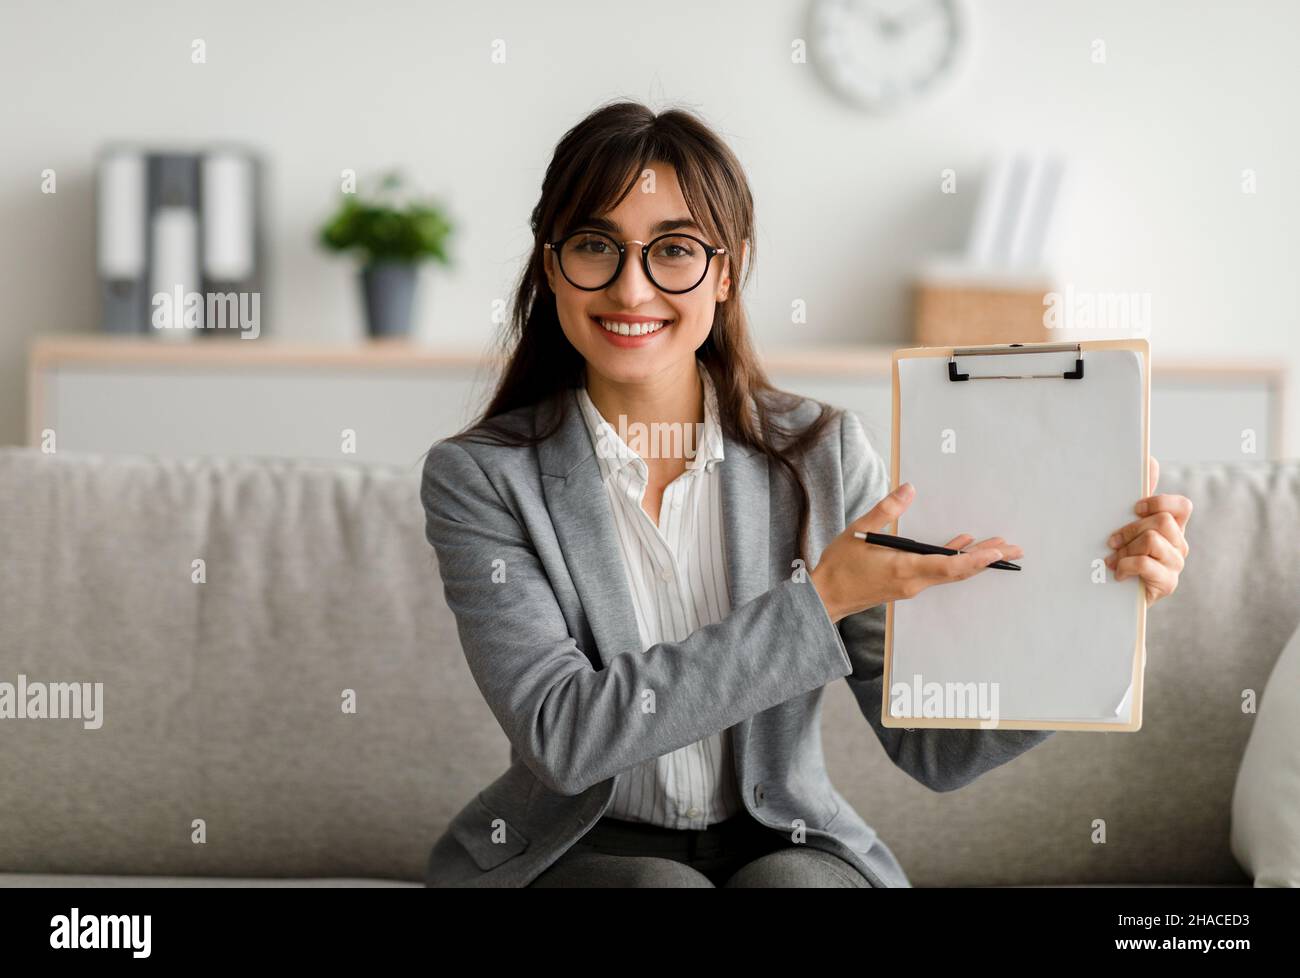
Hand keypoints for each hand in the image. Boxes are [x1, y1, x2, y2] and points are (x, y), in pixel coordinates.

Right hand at [810, 483, 1023, 623]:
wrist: (825, 597)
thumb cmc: (840, 566)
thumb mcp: (859, 531)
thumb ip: (886, 509)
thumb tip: (909, 489)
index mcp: (904, 568)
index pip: (949, 566)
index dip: (976, 559)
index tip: (998, 551)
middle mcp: (913, 581)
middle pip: (959, 571)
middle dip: (988, 559)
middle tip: (1015, 550)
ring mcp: (911, 585)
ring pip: (951, 573)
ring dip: (975, 560)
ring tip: (999, 548)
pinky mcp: (906, 584)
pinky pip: (937, 573)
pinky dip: (953, 560)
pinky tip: (961, 546)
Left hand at [1103, 456, 1191, 606]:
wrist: (1113, 597)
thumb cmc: (1120, 556)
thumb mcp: (1126, 528)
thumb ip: (1138, 498)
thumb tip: (1150, 460)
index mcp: (1172, 528)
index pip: (1181, 506)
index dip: (1159, 502)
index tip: (1134, 508)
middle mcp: (1179, 545)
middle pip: (1162, 522)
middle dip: (1131, 529)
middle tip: (1111, 541)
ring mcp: (1175, 565)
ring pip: (1152, 540)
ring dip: (1126, 548)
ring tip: (1113, 559)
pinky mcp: (1167, 584)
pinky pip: (1144, 563)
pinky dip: (1125, 565)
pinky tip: (1117, 572)